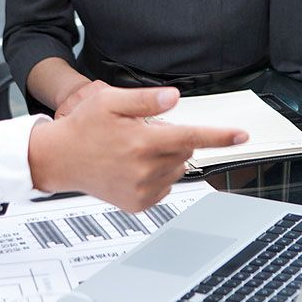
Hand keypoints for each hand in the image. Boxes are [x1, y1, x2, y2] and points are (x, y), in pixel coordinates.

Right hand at [28, 86, 247, 211]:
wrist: (60, 158)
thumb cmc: (83, 127)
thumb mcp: (110, 101)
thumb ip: (145, 100)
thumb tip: (173, 98)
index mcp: (142, 141)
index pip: (191, 137)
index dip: (220, 136)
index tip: (241, 135)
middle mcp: (145, 169)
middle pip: (184, 151)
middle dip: (172, 138)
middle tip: (142, 130)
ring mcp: (142, 189)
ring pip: (176, 169)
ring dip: (165, 157)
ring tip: (133, 149)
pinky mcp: (138, 203)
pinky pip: (164, 186)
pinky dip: (157, 174)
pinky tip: (133, 166)